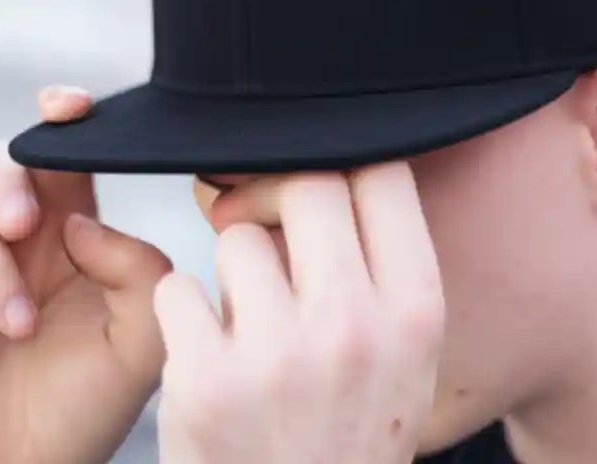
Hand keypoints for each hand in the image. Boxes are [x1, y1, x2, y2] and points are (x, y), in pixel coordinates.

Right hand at [0, 85, 172, 463]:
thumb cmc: (91, 406)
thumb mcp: (142, 338)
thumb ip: (136, 268)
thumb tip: (81, 220)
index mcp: (77, 235)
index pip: (67, 157)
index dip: (62, 118)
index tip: (69, 106)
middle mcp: (21, 241)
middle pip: (0, 161)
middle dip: (9, 179)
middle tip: (24, 226)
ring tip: (14, 323)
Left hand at [154, 163, 444, 463]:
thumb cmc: (351, 434)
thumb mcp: (405, 356)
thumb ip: (382, 268)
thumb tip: (320, 165)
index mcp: (418, 311)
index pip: (385, 173)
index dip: (344, 162)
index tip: (316, 188)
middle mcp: (356, 324)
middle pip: (308, 182)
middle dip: (276, 195)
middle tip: (258, 223)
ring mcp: (279, 353)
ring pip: (236, 237)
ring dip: (231, 267)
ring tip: (244, 320)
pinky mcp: (205, 382)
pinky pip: (178, 288)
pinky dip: (184, 312)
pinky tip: (207, 352)